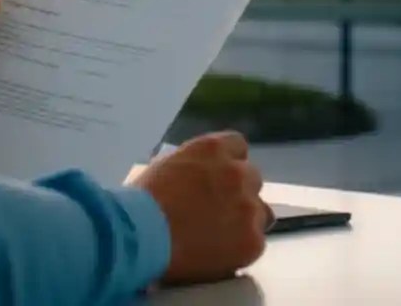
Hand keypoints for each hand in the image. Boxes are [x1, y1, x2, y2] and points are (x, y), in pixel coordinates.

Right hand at [133, 132, 269, 284]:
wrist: (140, 236)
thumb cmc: (140, 202)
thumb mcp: (166, 167)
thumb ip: (192, 167)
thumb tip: (197, 178)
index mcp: (213, 149)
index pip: (237, 146)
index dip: (228, 163)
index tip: (218, 178)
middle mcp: (237, 173)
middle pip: (251, 178)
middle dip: (237, 192)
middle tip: (216, 211)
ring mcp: (248, 207)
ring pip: (261, 212)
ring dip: (245, 219)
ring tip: (220, 237)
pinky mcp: (252, 240)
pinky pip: (255, 242)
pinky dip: (240, 249)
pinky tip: (219, 255)